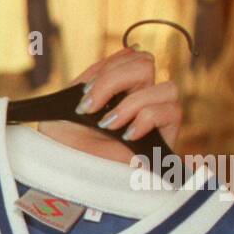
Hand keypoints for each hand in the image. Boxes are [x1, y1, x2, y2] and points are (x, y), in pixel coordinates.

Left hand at [37, 47, 181, 164]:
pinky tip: (126, 134)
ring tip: (108, 125)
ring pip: (167, 86)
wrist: (65, 179)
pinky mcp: (166, 140)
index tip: (83, 96)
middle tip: (89, 108)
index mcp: (118, 89)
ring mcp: (155, 120)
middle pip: (147, 62)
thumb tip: (121, 55)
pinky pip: (172, 111)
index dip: (108, 68)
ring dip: (132, 102)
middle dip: (114, 80)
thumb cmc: (62, 148)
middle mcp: (139, 101)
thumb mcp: (66, 106)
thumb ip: (90, 78)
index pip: (131, 57)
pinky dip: (147, 117)